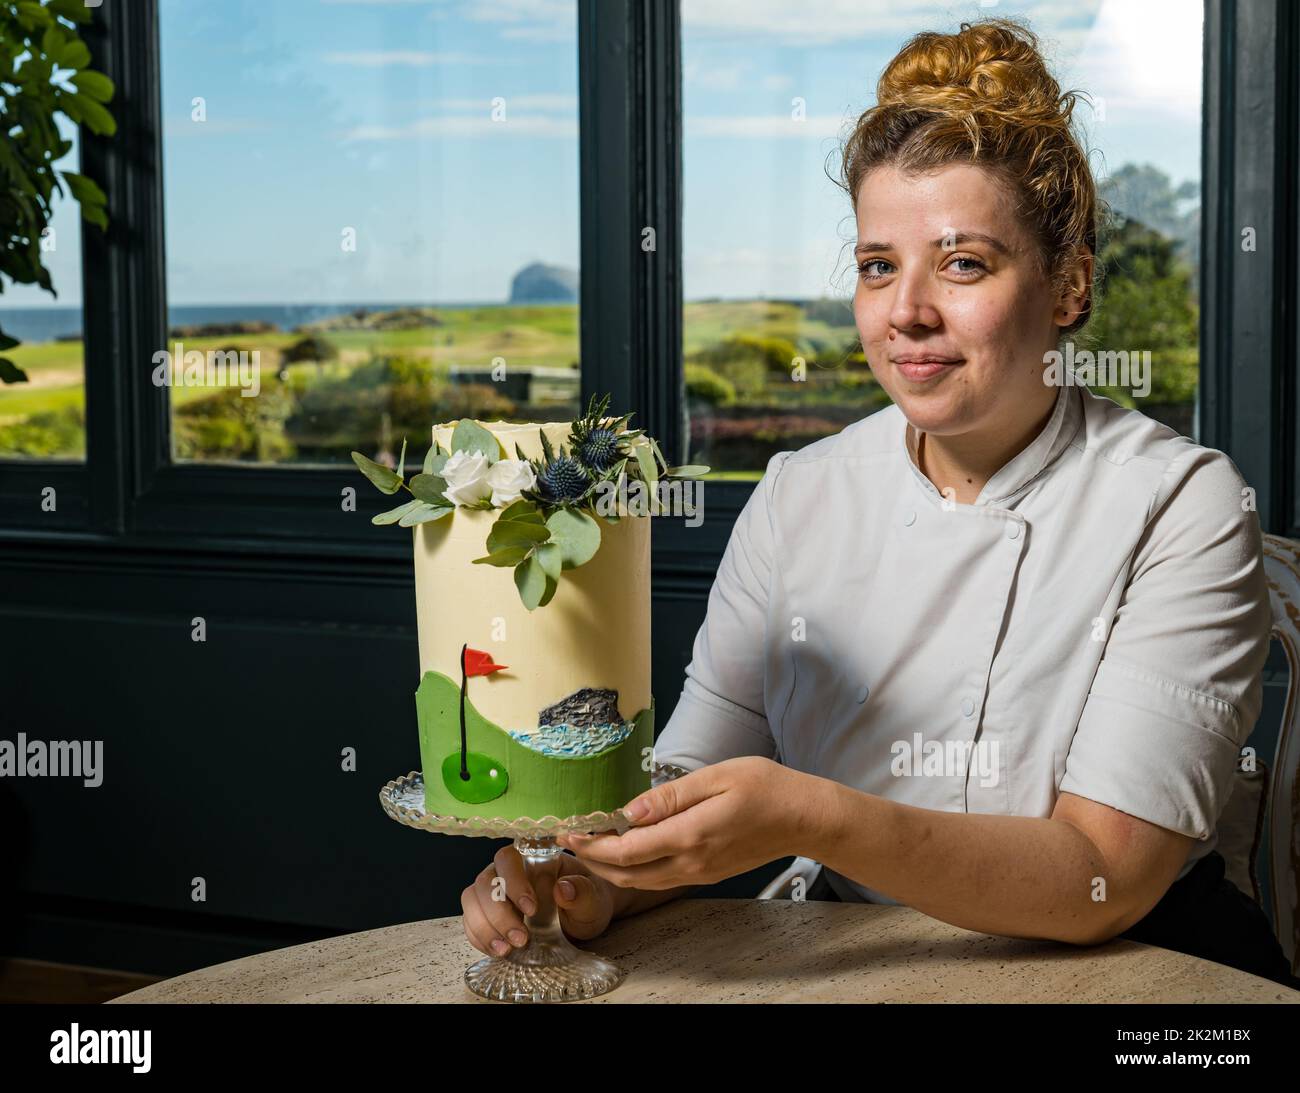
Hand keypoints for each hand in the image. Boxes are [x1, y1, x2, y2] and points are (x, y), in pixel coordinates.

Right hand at [460, 843, 618, 956]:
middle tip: (520, 939)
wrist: (583, 917)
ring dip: (485, 927)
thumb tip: (563, 889)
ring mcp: (493, 891)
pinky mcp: (487, 914)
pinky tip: (499, 951)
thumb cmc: (587, 900)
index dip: (513, 882)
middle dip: (499, 913)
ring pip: (472, 900)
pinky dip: (480, 938)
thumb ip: (583, 892)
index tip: (531, 909)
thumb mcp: (593, 898)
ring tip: (506, 950)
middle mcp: (507, 871)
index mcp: (533, 857)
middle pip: (485, 882)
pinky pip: (470, 922)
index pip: (509, 858)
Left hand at [557, 755, 805, 889]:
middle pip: (626, 873)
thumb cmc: (765, 787)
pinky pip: (659, 879)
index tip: (569, 830)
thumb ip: (670, 796)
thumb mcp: (716, 777)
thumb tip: (630, 809)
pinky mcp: (706, 874)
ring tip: (588, 846)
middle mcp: (691, 862)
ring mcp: (699, 873)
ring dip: (610, 868)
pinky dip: (633, 870)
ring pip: (641, 882)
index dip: (592, 844)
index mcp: (690, 835)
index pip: (627, 850)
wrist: (803, 817)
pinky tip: (625, 851)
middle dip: (592, 859)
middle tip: (568, 839)